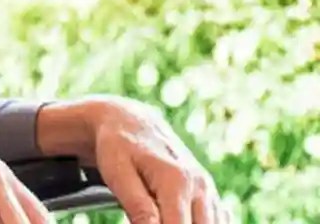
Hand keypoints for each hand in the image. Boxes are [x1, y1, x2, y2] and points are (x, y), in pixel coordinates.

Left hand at [40, 97, 229, 223]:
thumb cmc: (119, 148)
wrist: (131, 123)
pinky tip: (173, 215)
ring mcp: (209, 191)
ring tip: (155, 212)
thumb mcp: (119, 175)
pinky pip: (217, 222)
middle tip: (148, 216)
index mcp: (178, 181)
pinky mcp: (210, 196)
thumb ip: (138, 207)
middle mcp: (201, 186)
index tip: (144, 221)